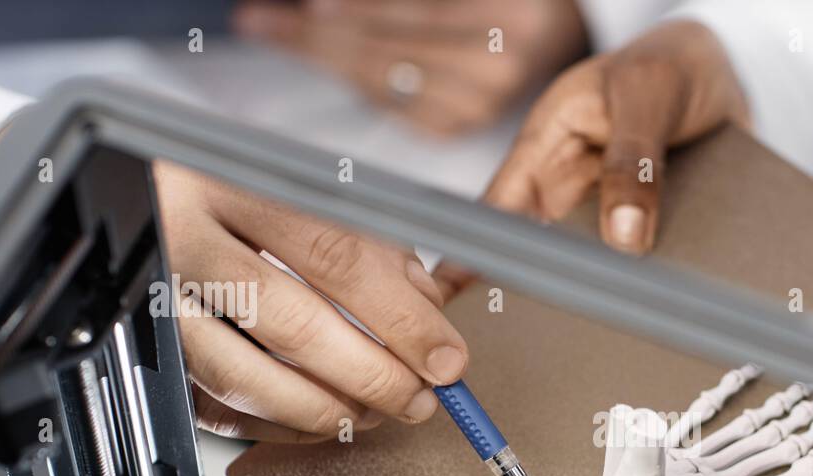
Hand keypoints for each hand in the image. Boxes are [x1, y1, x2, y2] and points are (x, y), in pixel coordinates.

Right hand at [154, 162, 467, 441]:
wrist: (136, 181)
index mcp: (227, 179)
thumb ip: (371, 243)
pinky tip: (323, 419)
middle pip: (291, 322)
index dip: (401, 317)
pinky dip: (278, 425)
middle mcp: (180, 234)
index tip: (445, 356)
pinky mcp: (145, 348)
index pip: (333, 255)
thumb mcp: (302, 189)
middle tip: (417, 398)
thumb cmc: (231, 187)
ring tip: (375, 411)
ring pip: (243, 375)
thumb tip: (427, 310)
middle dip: (371, 374)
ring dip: (324, 408)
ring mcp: (152, 295)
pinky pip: (213, 406)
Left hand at [234, 0, 588, 136]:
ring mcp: (482, 103)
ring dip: (321, 55)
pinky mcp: (462, 126)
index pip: (418, 11)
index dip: (360, 10)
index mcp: (509, 13)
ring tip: (275, 31)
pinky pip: (392, 104)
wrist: (551, 32)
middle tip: (262, 21)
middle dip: (318, 32)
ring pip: (384, 80)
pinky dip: (353, 78)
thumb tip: (327, 7)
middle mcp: (500, 65)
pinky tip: (324, 58)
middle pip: (391, 49)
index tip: (308, 6)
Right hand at [434, 18, 744, 296]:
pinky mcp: (650, 236)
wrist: (724, 74)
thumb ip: (632, 160)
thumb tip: (624, 236)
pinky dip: (656, 288)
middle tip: (557, 330)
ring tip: (616, 327)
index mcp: (546, 150)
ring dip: (609, 294)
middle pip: (542, 256)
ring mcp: (608, 219)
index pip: (495, 214)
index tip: (450, 303)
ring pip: (596, 272)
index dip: (469, 260)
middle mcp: (570, 191)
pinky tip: (670, 308)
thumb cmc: (669, 64)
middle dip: (547, 293)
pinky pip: (646, 272)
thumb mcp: (646, 95)